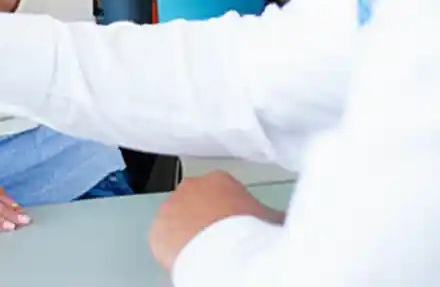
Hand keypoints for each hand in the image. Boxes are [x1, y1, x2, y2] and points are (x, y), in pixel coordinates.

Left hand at [148, 172, 284, 271]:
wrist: (223, 252)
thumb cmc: (249, 232)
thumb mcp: (271, 219)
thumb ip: (272, 215)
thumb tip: (283, 221)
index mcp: (219, 180)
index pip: (224, 192)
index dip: (231, 212)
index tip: (236, 226)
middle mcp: (190, 187)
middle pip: (198, 202)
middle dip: (207, 218)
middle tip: (220, 239)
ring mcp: (170, 207)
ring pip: (179, 219)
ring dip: (189, 231)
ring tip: (205, 251)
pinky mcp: (156, 231)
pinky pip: (164, 239)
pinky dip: (174, 248)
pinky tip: (189, 258)